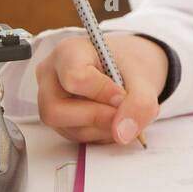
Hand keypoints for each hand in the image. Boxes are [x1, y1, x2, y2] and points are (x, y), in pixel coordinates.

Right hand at [36, 34, 167, 143]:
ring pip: (69, 129)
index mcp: (67, 53)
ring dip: (104, 128)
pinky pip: (78, 138)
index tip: (122, 95)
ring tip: (123, 112)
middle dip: (98, 117)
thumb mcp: (143, 76)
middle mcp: (50, 77)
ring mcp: (51, 102)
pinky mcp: (60, 122)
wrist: (128, 70)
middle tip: (123, 112)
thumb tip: (123, 133)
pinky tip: (114, 119)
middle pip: (57, 110)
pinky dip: (102, 134)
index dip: (101, 92)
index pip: (73, 78)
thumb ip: (139, 103)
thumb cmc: (128, 64)